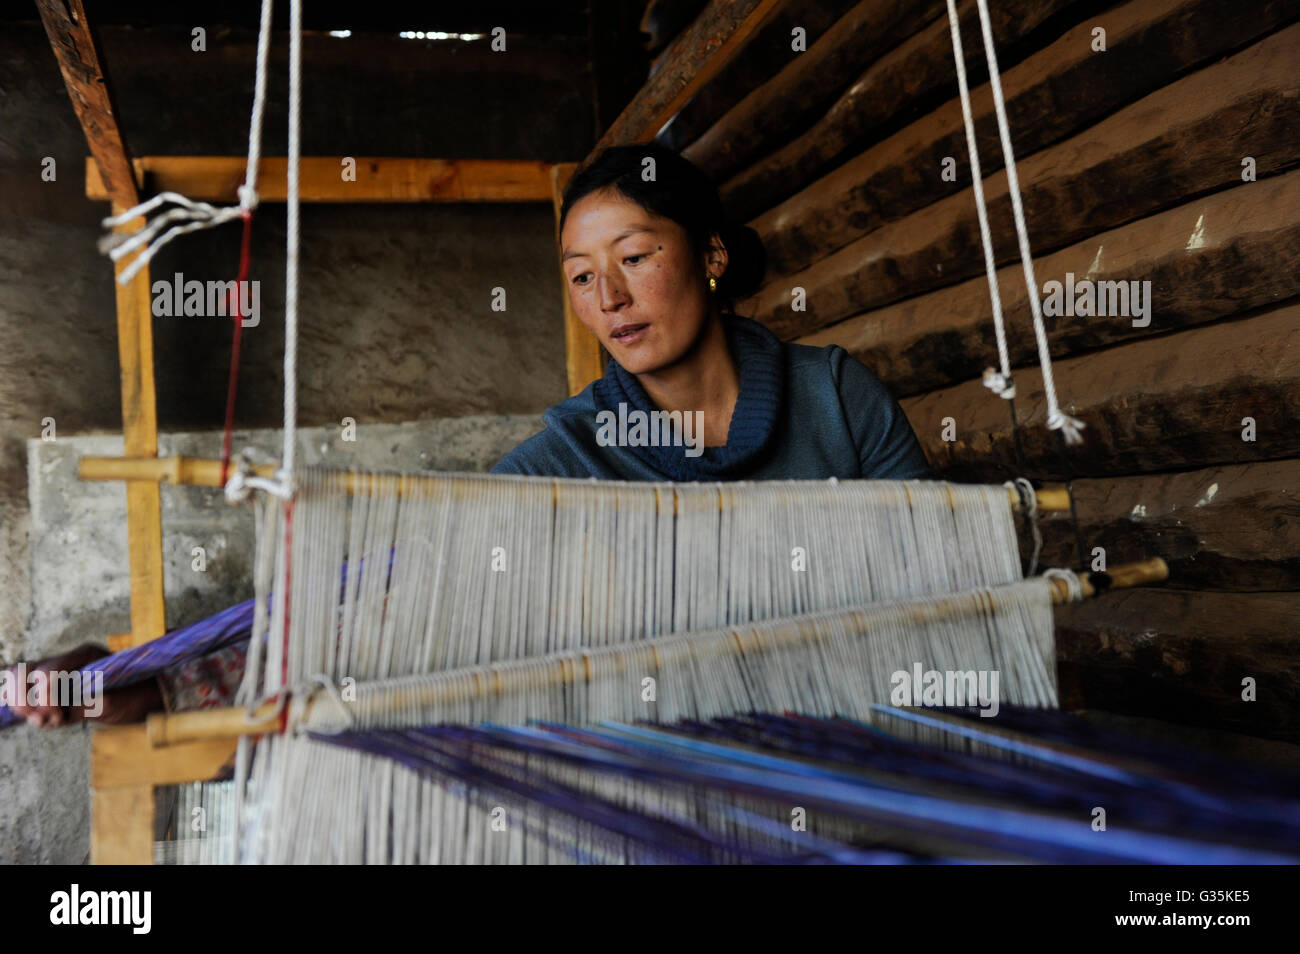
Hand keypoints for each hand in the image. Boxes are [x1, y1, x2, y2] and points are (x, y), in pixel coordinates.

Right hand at [5, 643, 161, 727]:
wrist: (151, 695)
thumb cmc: (138, 695)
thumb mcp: (111, 703)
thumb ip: (78, 706)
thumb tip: (44, 718)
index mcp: (84, 655)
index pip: (45, 673)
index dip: (44, 699)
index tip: (59, 717)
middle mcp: (69, 659)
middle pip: (23, 673)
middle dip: (26, 701)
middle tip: (48, 719)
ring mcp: (62, 671)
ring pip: (21, 683)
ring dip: (27, 707)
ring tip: (49, 722)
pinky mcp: (59, 686)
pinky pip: (31, 695)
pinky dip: (32, 710)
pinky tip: (50, 721)